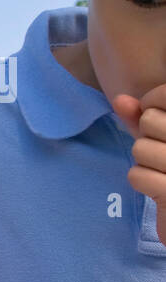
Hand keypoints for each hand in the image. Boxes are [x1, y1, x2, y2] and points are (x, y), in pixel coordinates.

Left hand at [112, 86, 165, 240]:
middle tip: (164, 151)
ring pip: (140, 148)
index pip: (164, 94)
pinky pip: (137, 175)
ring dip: (144, 161)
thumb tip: (119, 100)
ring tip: (163, 169)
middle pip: (150, 120)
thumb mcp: (161, 137)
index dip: (150, 103)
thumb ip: (142, 118)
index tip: (155, 116)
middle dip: (147, 136)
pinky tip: (159, 186)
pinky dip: (142, 181)